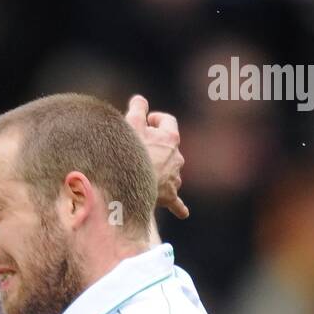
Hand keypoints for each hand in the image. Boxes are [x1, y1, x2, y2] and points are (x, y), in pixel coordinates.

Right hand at [125, 94, 188, 219]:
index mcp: (170, 137)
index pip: (167, 121)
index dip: (156, 119)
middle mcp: (178, 156)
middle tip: (138, 149)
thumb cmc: (130, 152)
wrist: (130, 183)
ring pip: (171, 171)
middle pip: (169, 147)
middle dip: (157, 147)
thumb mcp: (131, 123)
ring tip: (146, 175)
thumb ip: (137, 108)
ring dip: (162, 171)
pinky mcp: (170, 196)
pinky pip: (176, 202)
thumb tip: (140, 100)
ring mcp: (175, 177)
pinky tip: (184, 213)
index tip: (146, 121)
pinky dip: (179, 207)